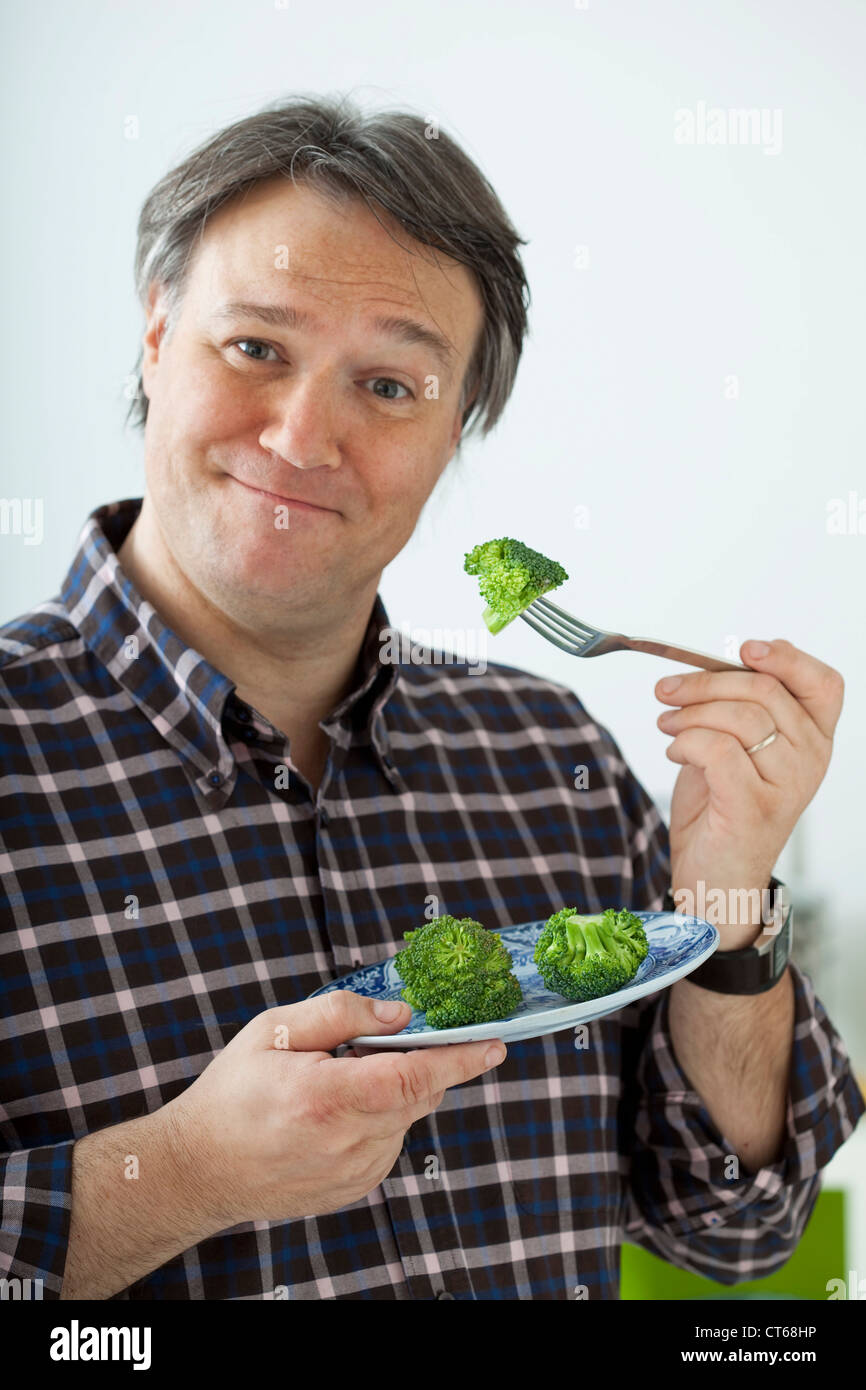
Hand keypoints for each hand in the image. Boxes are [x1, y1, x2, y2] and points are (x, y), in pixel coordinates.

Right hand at [162, 990, 505, 1229]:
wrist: (200, 1167)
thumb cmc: (233, 1091)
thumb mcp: (275, 1030)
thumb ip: (341, 1014)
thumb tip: (399, 1014)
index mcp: (326, 1098)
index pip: (413, 1076)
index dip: (459, 1059)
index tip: (494, 1043)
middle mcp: (346, 1142)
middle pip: (418, 1094)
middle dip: (420, 1062)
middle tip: (383, 1042)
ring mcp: (353, 1173)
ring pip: (407, 1118)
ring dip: (395, 1090)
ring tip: (339, 1080)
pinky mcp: (353, 1188)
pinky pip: (390, 1142)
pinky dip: (381, 1118)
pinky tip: (336, 1111)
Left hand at [654, 639, 843, 944]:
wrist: (714, 877)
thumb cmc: (723, 808)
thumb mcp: (736, 748)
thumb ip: (738, 708)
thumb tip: (713, 662)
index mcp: (815, 740)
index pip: (823, 684)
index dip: (785, 658)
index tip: (742, 649)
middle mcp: (810, 760)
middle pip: (764, 690)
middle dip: (704, 682)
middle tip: (667, 691)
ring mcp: (787, 785)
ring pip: (738, 717)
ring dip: (688, 712)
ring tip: (667, 725)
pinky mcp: (754, 807)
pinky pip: (717, 749)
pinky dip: (686, 742)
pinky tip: (675, 752)